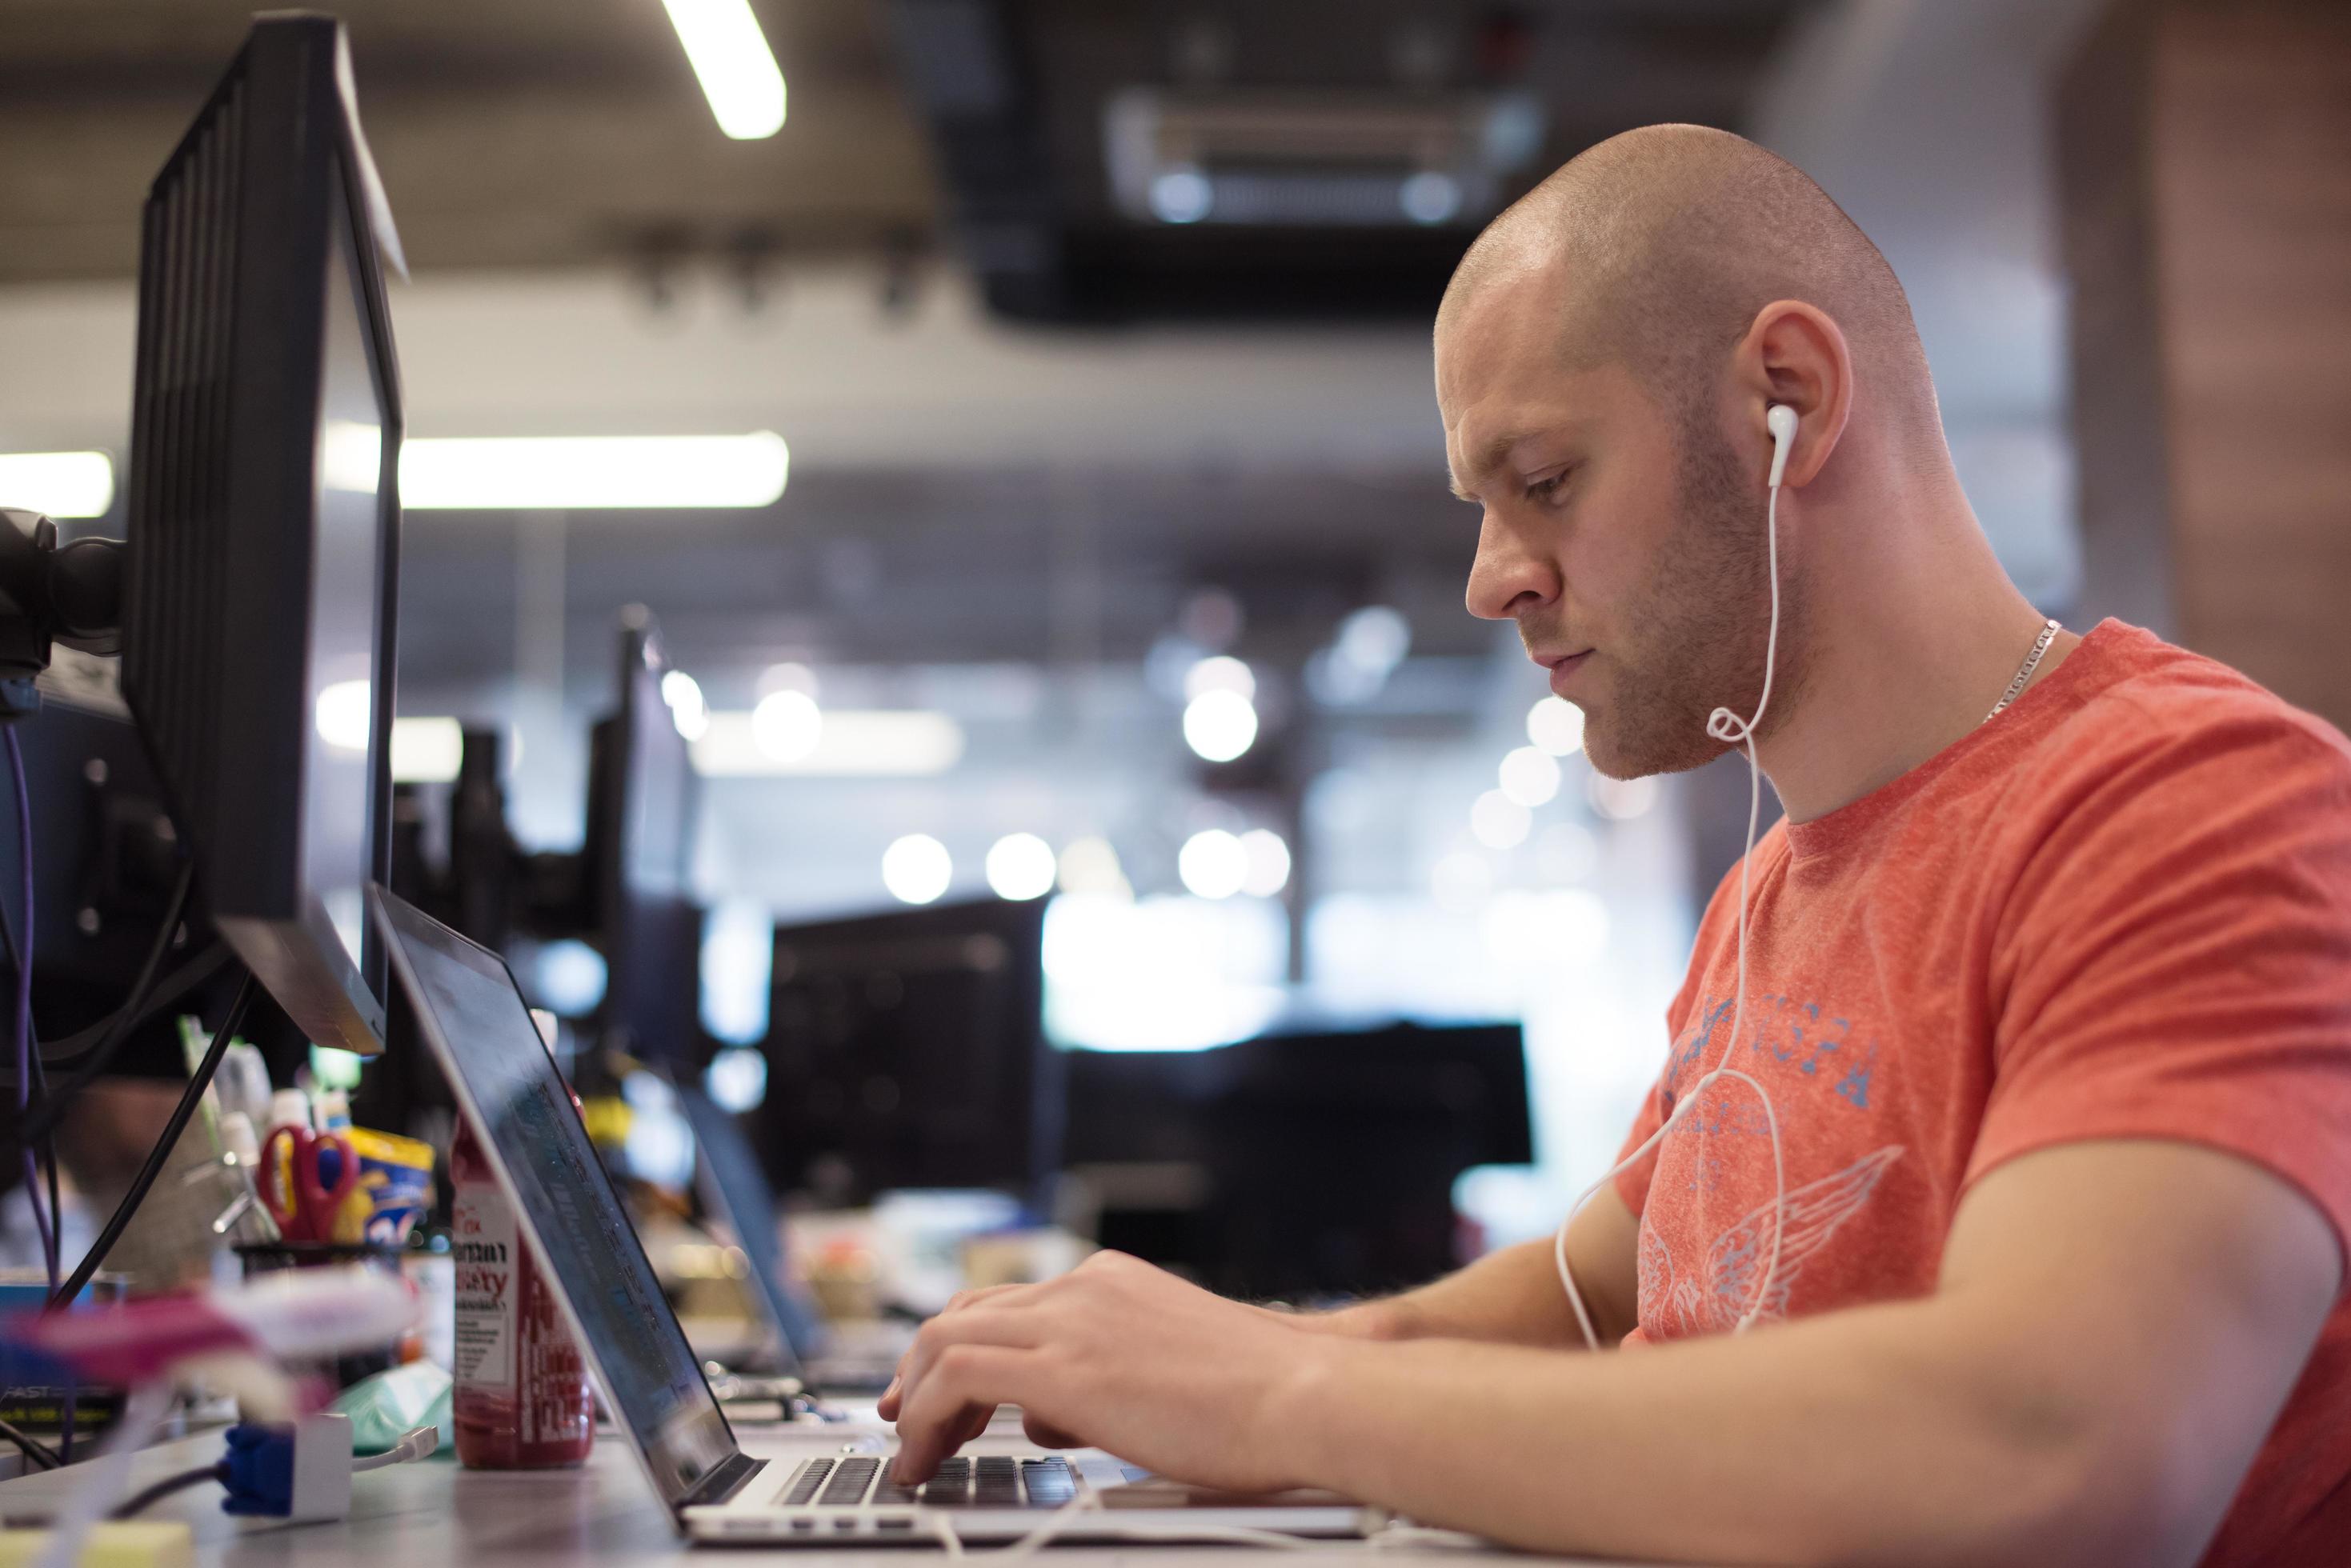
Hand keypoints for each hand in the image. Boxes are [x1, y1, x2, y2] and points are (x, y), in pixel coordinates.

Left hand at [882, 1250, 1348, 1493]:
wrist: (1306, 1396)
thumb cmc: (1264, 1401)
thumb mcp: (1169, 1376)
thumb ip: (1106, 1384)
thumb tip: (1059, 1416)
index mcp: (1113, 1283)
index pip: (1011, 1303)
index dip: (961, 1347)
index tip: (937, 1391)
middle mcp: (1085, 1288)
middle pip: (966, 1312)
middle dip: (920, 1368)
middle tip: (901, 1418)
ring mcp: (1073, 1321)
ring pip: (947, 1338)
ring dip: (914, 1398)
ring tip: (910, 1451)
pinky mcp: (1068, 1368)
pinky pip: (959, 1376)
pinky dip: (925, 1416)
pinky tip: (925, 1457)